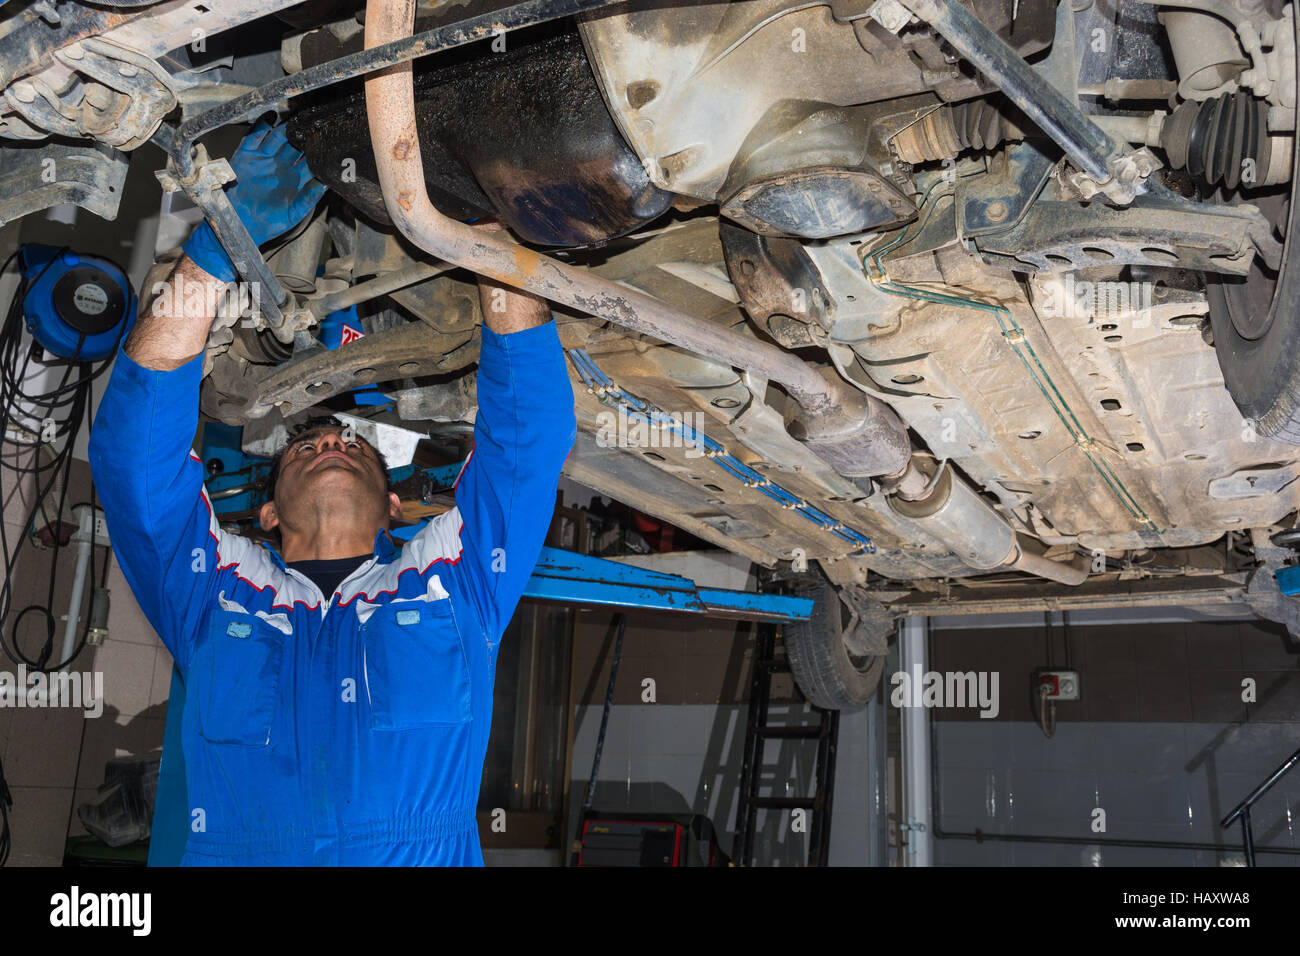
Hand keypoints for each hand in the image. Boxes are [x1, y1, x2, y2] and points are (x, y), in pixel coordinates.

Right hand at [183, 117, 325, 282]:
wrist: (240, 225)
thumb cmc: (269, 222)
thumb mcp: (295, 212)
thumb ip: (309, 196)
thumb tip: (326, 182)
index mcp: (294, 178)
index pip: (309, 158)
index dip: (317, 148)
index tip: (328, 138)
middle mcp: (280, 165)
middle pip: (295, 143)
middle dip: (304, 133)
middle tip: (314, 121)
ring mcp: (263, 158)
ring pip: (278, 137)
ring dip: (286, 127)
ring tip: (297, 116)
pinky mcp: (247, 155)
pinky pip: (254, 136)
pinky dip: (262, 125)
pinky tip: (271, 116)